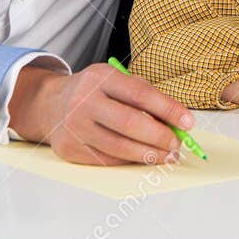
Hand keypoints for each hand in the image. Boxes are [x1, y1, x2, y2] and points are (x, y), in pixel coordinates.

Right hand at [9, 63, 193, 165]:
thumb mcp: (115, 80)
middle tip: (177, 145)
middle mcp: (84, 101)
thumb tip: (177, 120)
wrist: (50, 104)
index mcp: (100, 78)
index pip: (140, 94)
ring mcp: (74, 127)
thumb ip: (144, 95)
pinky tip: (142, 158)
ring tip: (166, 156)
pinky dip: (129, 161)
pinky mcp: (70, 149)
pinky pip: (107, 159)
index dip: (167, 109)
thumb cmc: (93, 92)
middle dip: (159, 137)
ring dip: (148, 155)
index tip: (188, 122)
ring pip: (119, 147)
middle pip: (129, 123)